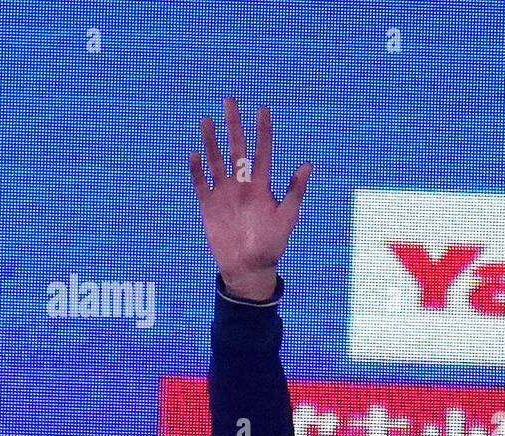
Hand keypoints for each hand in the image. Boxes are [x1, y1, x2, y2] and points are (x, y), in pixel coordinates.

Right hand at [190, 98, 311, 299]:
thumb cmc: (273, 243)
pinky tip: (195, 155)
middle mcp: (242, 184)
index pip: (263, 151)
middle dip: (234, 126)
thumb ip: (295, 190)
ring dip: (212, 142)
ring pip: (216, 161)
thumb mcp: (288, 216)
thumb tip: (308, 164)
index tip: (263, 109)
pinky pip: (201, 184)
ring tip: (208, 121)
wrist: (250, 266)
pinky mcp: (209, 205)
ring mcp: (224, 193)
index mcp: (262, 185)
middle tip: (231, 101)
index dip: (263, 131)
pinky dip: (197, 171)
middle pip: (237, 149)